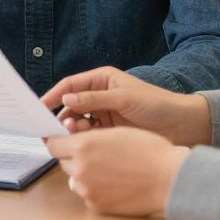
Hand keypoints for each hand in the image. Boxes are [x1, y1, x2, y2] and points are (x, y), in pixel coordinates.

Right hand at [41, 66, 211, 145]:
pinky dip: (82, 137)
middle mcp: (100, 95)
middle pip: (71, 104)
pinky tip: (82, 141)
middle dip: (61, 114)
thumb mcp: (123, 98)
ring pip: (77, 121)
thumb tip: (66, 100)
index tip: (40, 107)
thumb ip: (94, 100)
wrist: (179, 125)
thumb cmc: (155, 104)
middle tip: (52, 128)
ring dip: (71, 127)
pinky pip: (88, 133)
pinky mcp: (108, 131)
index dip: (54, 95)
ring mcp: (103, 114)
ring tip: (72, 133)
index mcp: (102, 79)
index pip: (71, 85)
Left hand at [46, 128, 188, 215]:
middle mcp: (80, 169)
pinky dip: (96, 189)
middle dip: (74, 156)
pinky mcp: (97, 207)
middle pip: (63, 161)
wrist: (168, 178)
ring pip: (75, 179)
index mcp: (83, 145)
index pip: (53, 144)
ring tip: (110, 169)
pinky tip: (116, 183)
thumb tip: (75, 139)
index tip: (61, 139)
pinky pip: (88, 194)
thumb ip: (91, 136)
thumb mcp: (117, 131)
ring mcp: (87, 190)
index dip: (57, 140)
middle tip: (95, 153)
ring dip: (84, 173)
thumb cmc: (148, 149)